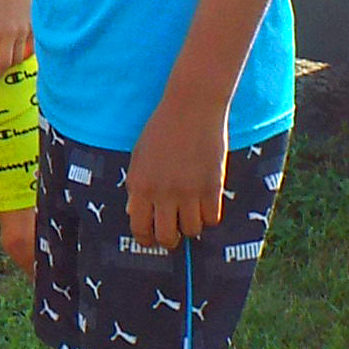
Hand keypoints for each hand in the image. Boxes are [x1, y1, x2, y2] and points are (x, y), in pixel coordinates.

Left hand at [124, 92, 229, 249]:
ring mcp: (188, 192)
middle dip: (169, 239)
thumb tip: (136, 213)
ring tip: (191, 213)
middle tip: (173, 232)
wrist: (191, 108)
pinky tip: (206, 204)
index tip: (151, 239)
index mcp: (139, 185)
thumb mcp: (140, 157)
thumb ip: (138, 187)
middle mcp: (162, 193)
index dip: (146, 239)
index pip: (139, 228)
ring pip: (191, 231)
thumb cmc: (162, 129)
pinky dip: (209, 216)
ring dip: (191, 226)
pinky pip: (212, 219)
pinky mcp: (212, 188)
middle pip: (166, 237)